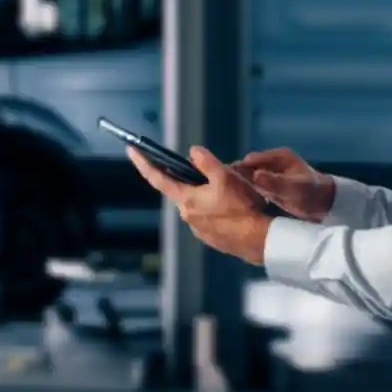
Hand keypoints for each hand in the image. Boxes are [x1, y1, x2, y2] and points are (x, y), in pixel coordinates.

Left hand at [126, 145, 272, 264]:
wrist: (259, 240)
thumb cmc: (242, 208)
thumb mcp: (225, 176)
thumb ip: (206, 162)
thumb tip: (193, 152)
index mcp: (186, 200)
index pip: (158, 179)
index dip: (144, 163)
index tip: (131, 151)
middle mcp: (187, 216)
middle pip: (183, 191)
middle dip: (192, 180)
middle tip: (211, 173)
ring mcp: (199, 229)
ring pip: (198, 205)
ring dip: (207, 196)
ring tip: (231, 193)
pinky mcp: (212, 238)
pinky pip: (209, 218)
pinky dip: (216, 210)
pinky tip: (234, 208)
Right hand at [232, 147, 335, 221]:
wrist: (327, 205)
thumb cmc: (312, 194)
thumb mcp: (295, 189)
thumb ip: (275, 182)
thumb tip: (255, 175)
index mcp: (279, 157)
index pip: (250, 160)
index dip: (238, 171)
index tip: (226, 185)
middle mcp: (273, 162)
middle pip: (247, 167)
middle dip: (237, 179)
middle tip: (226, 195)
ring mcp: (272, 173)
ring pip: (248, 177)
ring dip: (241, 186)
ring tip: (231, 201)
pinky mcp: (272, 184)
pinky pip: (254, 185)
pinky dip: (248, 192)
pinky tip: (241, 204)